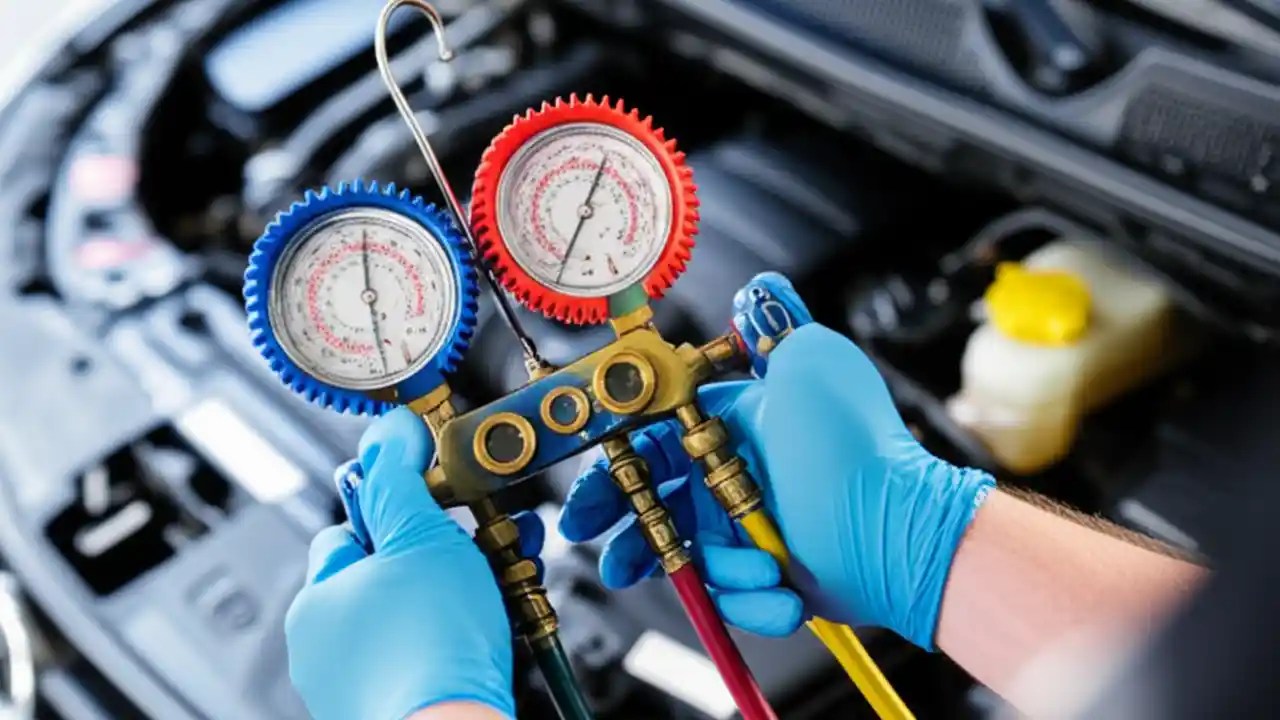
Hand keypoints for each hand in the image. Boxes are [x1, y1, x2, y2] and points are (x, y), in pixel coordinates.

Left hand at [286, 407, 535, 719]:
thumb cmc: (433, 650)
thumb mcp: (422, 536)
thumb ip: (401, 480)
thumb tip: (390, 432)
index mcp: (318, 598)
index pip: (351, 526)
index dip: (399, 510)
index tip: (436, 503)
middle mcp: (327, 644)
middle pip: (389, 571)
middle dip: (439, 554)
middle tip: (479, 550)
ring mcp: (358, 680)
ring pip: (412, 612)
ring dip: (454, 592)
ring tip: (496, 588)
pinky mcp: (392, 705)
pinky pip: (426, 652)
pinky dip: (455, 637)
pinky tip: (487, 631)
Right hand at [559, 324, 994, 648]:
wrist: (898, 529)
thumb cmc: (855, 447)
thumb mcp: (810, 363)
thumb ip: (772, 326)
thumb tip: (761, 289)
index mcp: (731, 425)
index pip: (651, 444)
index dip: (615, 471)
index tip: (591, 502)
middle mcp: (734, 476)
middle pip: (657, 506)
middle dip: (632, 536)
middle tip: (617, 558)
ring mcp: (749, 527)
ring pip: (692, 556)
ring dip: (713, 572)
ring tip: (757, 570)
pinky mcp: (766, 574)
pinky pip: (731, 595)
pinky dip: (750, 600)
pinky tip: (781, 592)